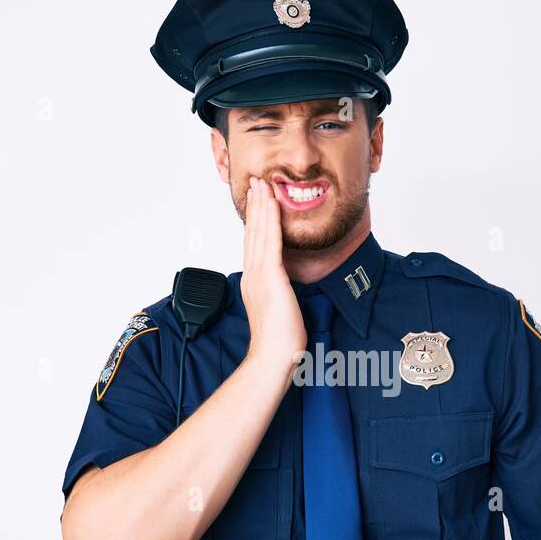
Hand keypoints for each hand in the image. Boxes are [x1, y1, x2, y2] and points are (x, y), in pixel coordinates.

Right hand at [241, 176, 305, 365]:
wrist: (274, 357)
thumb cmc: (279, 343)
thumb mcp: (279, 310)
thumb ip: (280, 295)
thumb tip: (287, 291)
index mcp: (254, 282)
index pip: (254, 244)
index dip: (255, 220)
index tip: (257, 201)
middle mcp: (253, 274)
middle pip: (253, 233)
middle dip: (255, 206)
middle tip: (255, 182)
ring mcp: (260, 275)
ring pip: (260, 232)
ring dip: (262, 205)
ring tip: (262, 184)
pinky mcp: (271, 277)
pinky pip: (271, 241)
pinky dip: (271, 220)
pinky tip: (273, 203)